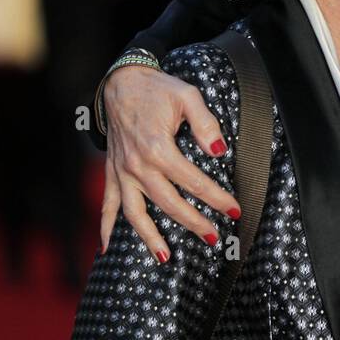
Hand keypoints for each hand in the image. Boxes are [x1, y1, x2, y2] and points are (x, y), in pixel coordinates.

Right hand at [100, 64, 240, 260]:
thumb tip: (219, 151)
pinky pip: (106, 204)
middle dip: (194, 223)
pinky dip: (104, 226)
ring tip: (165, 257)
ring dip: (150, 237)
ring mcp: (122, 171)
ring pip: (135, 212)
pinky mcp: (112, 171)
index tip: (235, 211)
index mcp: (158, 149)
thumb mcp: (187, 96)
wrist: (121, 82)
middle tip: (215, 237)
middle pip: (169, 203)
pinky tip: (105, 248)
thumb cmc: (157, 89)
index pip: (193, 181)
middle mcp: (137, 165)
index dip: (216, 198)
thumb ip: (205, 123)